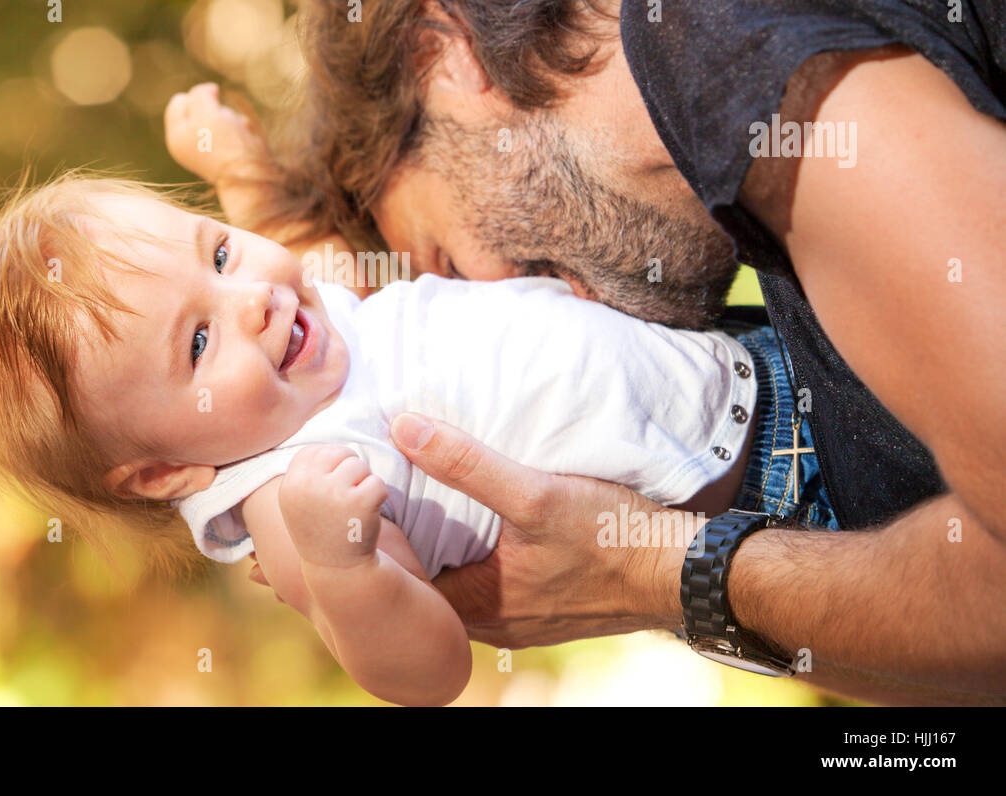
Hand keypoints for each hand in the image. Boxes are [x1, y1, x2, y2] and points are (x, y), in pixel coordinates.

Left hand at [164, 82, 268, 185]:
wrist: (251, 178)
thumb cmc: (226, 145)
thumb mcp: (206, 113)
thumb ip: (200, 95)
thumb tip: (210, 90)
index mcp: (176, 136)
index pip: (181, 101)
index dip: (198, 98)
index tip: (212, 108)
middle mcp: (189, 144)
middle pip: (202, 108)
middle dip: (217, 110)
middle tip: (225, 126)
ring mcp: (209, 149)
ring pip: (222, 116)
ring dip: (233, 119)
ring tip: (238, 135)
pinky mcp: (229, 153)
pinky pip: (236, 129)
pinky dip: (243, 130)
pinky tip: (247, 141)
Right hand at [278, 445, 386, 569]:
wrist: (340, 572)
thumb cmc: (322, 529)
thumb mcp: (300, 497)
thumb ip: (306, 467)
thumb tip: (312, 418)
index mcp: (291, 482)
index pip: (318, 451)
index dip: (331, 469)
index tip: (330, 495)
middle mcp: (307, 485)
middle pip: (341, 453)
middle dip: (349, 473)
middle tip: (345, 503)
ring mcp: (334, 493)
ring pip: (360, 467)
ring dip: (363, 486)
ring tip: (352, 512)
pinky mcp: (360, 502)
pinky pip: (378, 483)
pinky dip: (378, 498)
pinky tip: (366, 519)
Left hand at [389, 413, 692, 647]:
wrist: (683, 571)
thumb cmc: (611, 537)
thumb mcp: (534, 492)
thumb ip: (466, 464)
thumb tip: (404, 429)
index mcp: (479, 606)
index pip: (404, 580)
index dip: (384, 541)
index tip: (370, 499)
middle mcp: (493, 623)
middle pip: (431, 580)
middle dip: (414, 540)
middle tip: (393, 490)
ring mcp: (519, 618)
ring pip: (464, 579)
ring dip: (450, 544)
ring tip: (430, 497)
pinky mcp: (543, 606)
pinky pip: (495, 579)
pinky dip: (482, 551)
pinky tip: (483, 518)